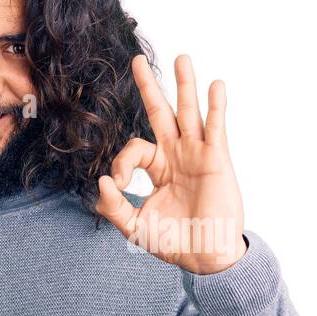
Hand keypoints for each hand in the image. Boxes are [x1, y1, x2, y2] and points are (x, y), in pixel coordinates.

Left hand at [95, 54, 246, 274]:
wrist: (206, 257)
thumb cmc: (175, 244)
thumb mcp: (135, 227)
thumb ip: (114, 207)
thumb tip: (100, 183)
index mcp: (159, 169)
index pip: (135, 148)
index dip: (121, 161)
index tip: (118, 183)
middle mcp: (177, 156)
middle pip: (161, 113)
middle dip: (149, 88)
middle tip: (137, 60)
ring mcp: (197, 154)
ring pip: (188, 113)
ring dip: (185, 85)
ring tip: (181, 58)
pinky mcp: (216, 160)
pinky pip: (216, 127)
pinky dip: (216, 107)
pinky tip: (216, 86)